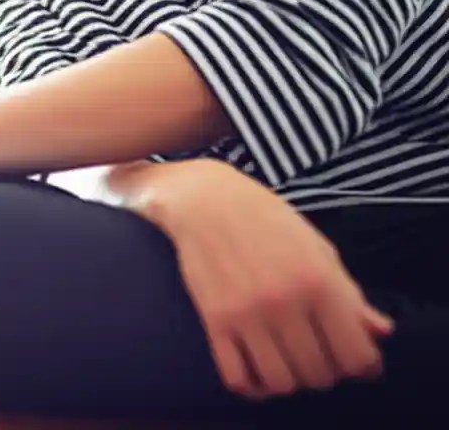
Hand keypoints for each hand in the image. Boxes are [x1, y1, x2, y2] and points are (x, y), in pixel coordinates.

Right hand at [107, 159, 393, 399]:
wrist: (206, 201)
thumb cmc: (268, 220)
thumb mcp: (319, 249)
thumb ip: (350, 294)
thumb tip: (380, 332)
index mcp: (320, 281)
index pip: (356, 355)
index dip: (361, 366)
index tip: (353, 358)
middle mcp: (285, 302)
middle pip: (319, 374)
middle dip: (325, 372)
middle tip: (317, 354)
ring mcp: (247, 314)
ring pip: (280, 383)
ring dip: (290, 381)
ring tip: (287, 362)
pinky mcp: (214, 320)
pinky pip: (237, 377)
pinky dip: (252, 386)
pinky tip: (257, 369)